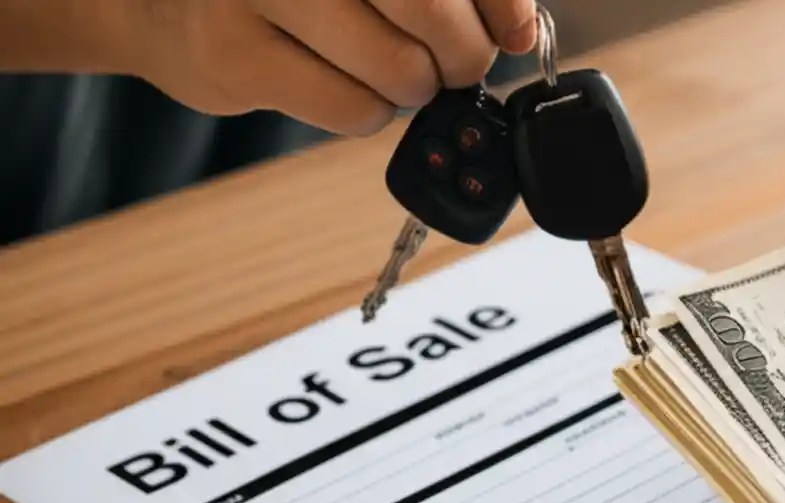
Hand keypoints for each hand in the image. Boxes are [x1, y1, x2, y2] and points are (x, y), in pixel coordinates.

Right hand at [125, 0, 537, 134]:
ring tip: (393, 72)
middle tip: (456, 64)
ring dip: (414, 89)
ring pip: (397, 71)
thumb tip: (520, 29)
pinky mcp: (232, 54)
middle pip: (428, 7)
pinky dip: (370, 113)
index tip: (515, 31)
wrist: (169, 4)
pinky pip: (352, 110)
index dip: (500, 0)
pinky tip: (347, 87)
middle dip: (463, 54)